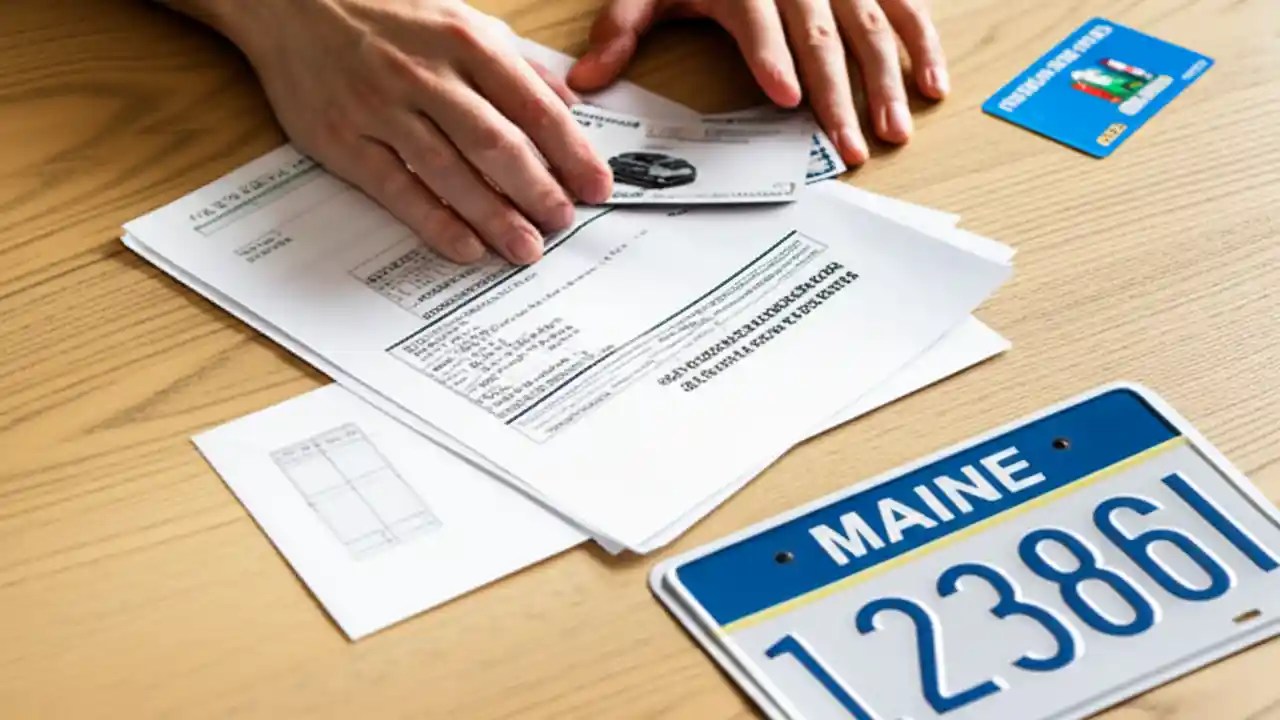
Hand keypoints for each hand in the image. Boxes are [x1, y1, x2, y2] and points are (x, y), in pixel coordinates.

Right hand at [175, 0, 611, 264]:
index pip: (532, 106)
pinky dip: (435, 222)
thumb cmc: (385, 11)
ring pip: (450, 172)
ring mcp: (380, 109)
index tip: (596, 187)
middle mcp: (424, 74)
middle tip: (563, 223)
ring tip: (526, 248)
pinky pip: (396, 189)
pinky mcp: (342, 140)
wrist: (287, 0)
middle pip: (496, 144)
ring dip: (494, 217)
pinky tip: (467, 247)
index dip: (571, 152)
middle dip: (537, 190)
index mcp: (464, 41)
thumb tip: (568, 102)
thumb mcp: (458, 17)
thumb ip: (516, 63)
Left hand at [568, 0, 947, 165]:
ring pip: (872, 24)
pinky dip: (925, 43)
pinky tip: (935, 86)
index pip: (759, 19)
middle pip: (821, 34)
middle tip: (850, 150)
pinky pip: (908, 4)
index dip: (772, 55)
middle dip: (839, 94)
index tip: (786, 95)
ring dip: (886, 81)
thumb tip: (584, 83)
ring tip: (893, 132)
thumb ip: (621, 27)